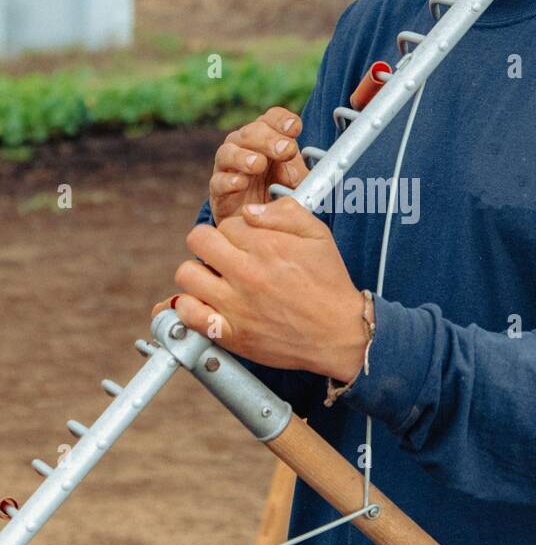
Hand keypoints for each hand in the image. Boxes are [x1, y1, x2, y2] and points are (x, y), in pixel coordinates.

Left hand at [167, 197, 366, 380]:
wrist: (339, 334)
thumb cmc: (329, 284)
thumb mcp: (318, 235)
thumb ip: (285, 213)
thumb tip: (250, 210)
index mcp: (267, 246)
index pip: (227, 223)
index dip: (236, 231)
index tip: (246, 243)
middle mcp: (247, 273)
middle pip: (199, 240)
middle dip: (210, 243)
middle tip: (224, 256)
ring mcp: (235, 305)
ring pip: (186, 273)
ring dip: (198, 273)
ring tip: (215, 280)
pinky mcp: (230, 334)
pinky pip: (188, 313)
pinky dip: (191, 307)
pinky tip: (208, 304)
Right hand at [208, 107, 308, 224]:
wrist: (260, 225)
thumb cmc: (280, 194)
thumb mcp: (297, 183)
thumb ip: (296, 174)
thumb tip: (290, 171)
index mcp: (267, 138)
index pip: (270, 119)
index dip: (282, 120)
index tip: (295, 127)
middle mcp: (244, 148)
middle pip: (250, 132)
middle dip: (268, 139)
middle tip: (286, 150)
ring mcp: (228, 168)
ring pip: (227, 152)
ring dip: (243, 156)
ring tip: (258, 164)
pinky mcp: (218, 192)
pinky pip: (218, 182)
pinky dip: (229, 181)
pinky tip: (241, 183)